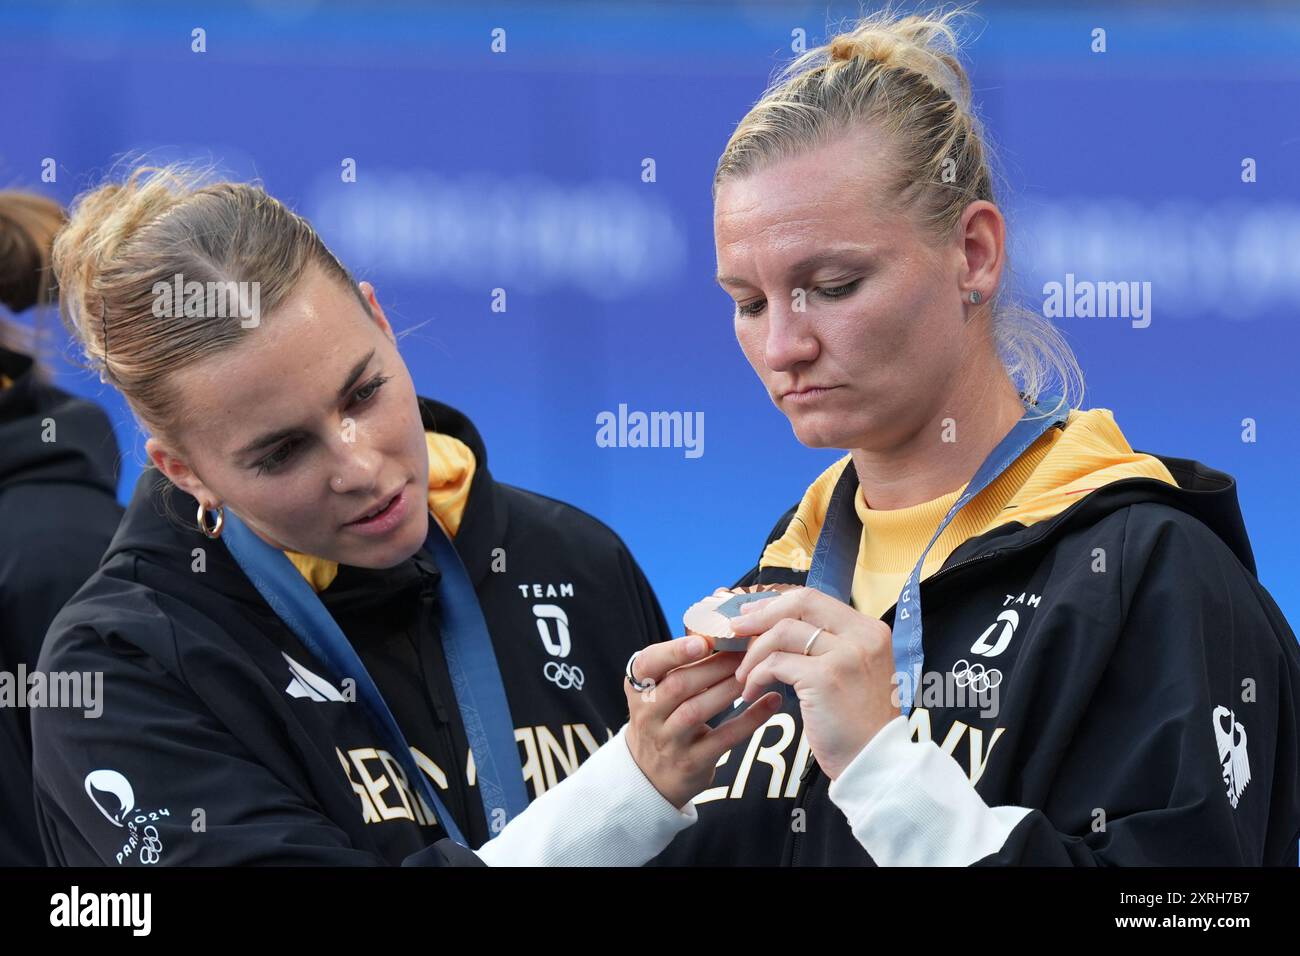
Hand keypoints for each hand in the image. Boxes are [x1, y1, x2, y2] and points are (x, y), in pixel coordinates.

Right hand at [625, 637, 781, 807]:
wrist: (649, 775)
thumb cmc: (663, 717)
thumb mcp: (656, 691)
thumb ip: (681, 664)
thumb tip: (729, 631)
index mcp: (637, 688)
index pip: (645, 665)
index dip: (672, 652)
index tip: (702, 642)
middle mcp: (647, 714)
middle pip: (678, 686)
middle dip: (714, 666)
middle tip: (745, 651)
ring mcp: (667, 741)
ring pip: (697, 712)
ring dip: (729, 689)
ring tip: (756, 672)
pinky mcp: (691, 763)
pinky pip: (723, 739)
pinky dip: (749, 720)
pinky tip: (771, 702)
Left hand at [732, 587, 900, 779]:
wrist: (875, 762)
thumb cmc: (857, 723)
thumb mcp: (852, 672)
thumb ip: (827, 646)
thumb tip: (778, 624)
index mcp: (869, 630)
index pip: (814, 599)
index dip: (777, 603)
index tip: (752, 614)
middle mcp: (862, 635)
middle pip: (800, 604)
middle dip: (761, 614)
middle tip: (736, 631)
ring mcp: (845, 654)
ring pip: (783, 632)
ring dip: (754, 653)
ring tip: (744, 675)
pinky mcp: (825, 677)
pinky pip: (776, 663)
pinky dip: (756, 675)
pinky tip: (752, 691)